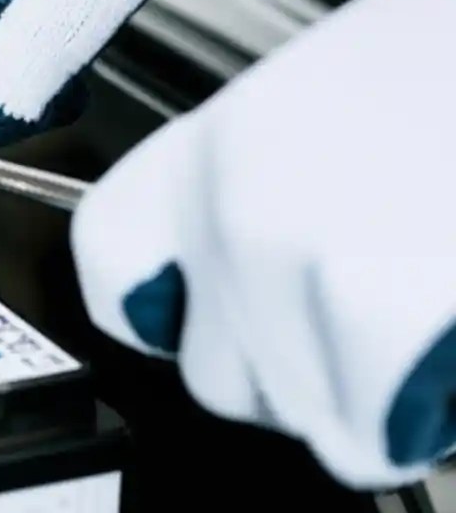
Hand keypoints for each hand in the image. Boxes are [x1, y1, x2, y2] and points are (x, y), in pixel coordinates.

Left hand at [72, 0, 455, 487]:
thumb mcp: (340, 98)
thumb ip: (273, 193)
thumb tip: (242, 277)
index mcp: (216, 143)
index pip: (111, 266)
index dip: (167, 308)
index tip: (204, 312)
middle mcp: (232, 204)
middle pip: (217, 373)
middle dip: (299, 369)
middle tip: (385, 303)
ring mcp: (297, 263)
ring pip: (303, 417)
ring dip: (371, 392)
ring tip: (437, 290)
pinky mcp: (380, 312)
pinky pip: (373, 434)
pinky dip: (427, 409)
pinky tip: (455, 325)